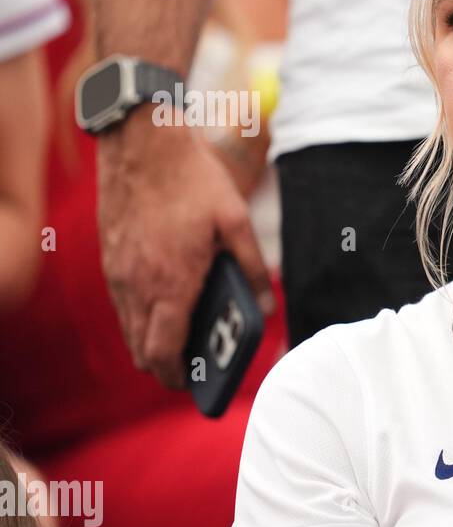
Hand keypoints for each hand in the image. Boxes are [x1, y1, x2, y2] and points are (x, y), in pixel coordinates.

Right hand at [97, 112, 273, 389]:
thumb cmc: (193, 179)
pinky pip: (123, 304)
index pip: (164, 351)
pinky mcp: (110, 258)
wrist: (141, 141)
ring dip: (153, 343)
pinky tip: (168, 305)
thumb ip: (253, 268)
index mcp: (171, 282)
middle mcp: (137, 284)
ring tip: (185, 341)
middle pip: (142, 350)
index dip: (179, 377)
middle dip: (167, 367)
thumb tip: (267, 307)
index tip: (197, 386)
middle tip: (196, 369)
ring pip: (129, 329)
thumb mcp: (236, 221)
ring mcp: (118, 272)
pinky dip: (141, 317)